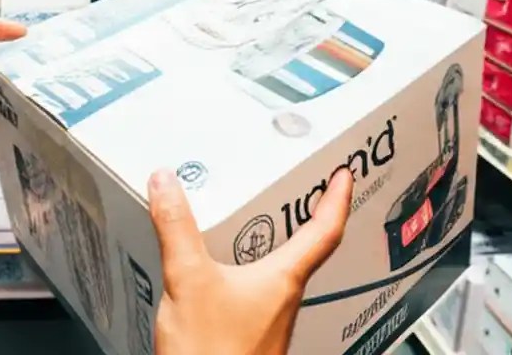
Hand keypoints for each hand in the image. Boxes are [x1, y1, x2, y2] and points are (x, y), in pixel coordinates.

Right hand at [150, 168, 352, 354]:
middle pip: (305, 253)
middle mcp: (281, 300)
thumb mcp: (189, 279)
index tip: (344, 174)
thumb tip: (166, 182)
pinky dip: (242, 272)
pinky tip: (215, 272)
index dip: (337, 200)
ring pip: (276, 275)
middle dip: (306, 219)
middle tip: (306, 190)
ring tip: (256, 222)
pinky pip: (251, 295)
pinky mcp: (244, 337)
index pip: (324, 232)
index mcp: (282, 280)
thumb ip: (177, 228)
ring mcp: (264, 322)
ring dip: (271, 247)